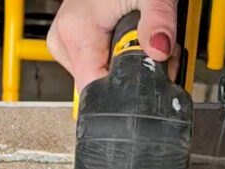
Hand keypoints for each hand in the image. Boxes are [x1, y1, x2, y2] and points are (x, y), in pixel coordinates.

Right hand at [48, 0, 176, 88]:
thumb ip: (159, 21)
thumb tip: (159, 49)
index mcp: (76, 34)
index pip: (96, 92)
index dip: (126, 89)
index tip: (145, 69)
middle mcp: (64, 40)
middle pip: (101, 85)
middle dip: (132, 73)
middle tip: (150, 45)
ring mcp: (66, 42)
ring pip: (100, 76)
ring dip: (127, 64)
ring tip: (138, 36)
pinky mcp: (73, 41)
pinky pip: (97, 62)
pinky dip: (118, 55)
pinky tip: (128, 36)